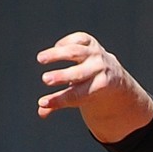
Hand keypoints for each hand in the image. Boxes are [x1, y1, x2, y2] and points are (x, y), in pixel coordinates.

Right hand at [37, 32, 152, 141]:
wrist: (112, 73)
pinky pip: (77, 39)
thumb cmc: (90, 88)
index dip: (60, 100)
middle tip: (45, 80)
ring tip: (40, 59)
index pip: (78, 95)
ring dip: (57, 54)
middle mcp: (99, 69)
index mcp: (99, 87)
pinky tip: (56, 48)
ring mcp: (95, 53)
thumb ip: (61, 102)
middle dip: (61, 76)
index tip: (42, 102)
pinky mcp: (90, 41)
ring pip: (75, 52)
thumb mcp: (80, 98)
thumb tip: (41, 111)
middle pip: (79, 73)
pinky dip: (65, 43)